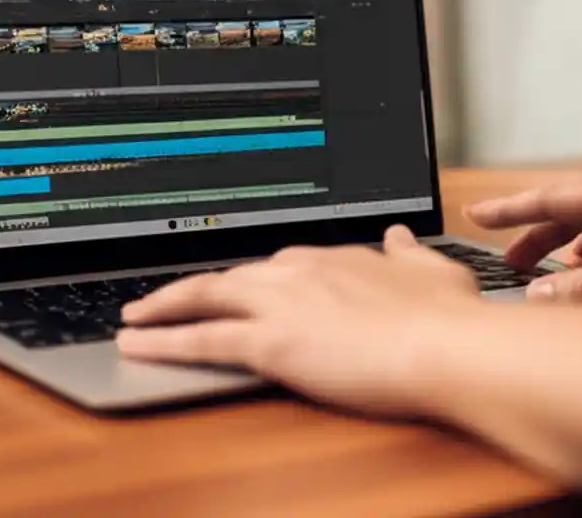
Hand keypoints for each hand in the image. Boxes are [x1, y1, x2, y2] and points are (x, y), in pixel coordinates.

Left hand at [118, 226, 481, 417]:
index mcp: (333, 256)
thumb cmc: (448, 318)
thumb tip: (400, 234)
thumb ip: (407, 253)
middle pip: (230, 276)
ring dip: (161, 306)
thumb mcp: (432, 270)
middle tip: (163, 298)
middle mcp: (297, 270)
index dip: (251, 279)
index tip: (236, 286)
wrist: (446, 347)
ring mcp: (278, 303)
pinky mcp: (268, 342)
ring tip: (133, 316)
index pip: (277, 265)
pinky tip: (136, 344)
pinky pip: (201, 340)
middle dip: (194, 288)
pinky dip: (163, 341)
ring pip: (202, 297)